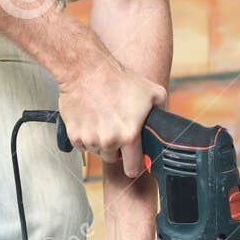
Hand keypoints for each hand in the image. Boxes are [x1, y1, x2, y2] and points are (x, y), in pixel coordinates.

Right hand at [58, 57, 163, 177]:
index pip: (133, 168)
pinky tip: (90, 119)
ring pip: (97, 151)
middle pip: (113, 159)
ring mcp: (90, 139)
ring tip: (103, 120)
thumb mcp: (153, 92)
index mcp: (129, 135)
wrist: (87, 70)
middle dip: (116, 149)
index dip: (135, 165)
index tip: (133, 162)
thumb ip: (162, 111)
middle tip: (116, 129)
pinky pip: (82, 145)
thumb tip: (166, 124)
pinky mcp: (74, 135)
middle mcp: (109, 140)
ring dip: (100, 141)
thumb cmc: (119, 79)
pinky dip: (85, 136)